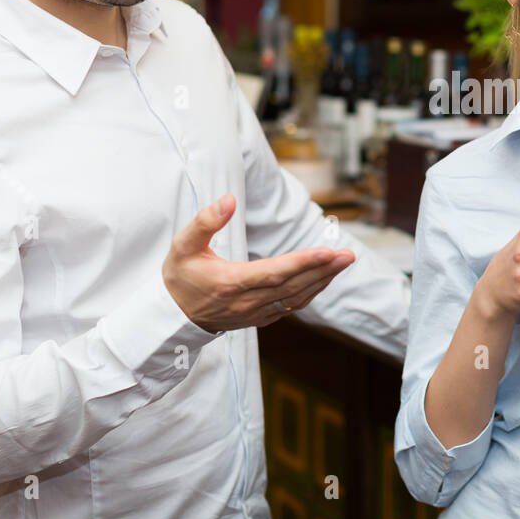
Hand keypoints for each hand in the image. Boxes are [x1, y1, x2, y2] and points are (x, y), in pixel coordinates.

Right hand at [162, 194, 355, 332]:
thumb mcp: (182, 246)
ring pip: (296, 298)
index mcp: (229, 283)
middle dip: (323, 270)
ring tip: (343, 262)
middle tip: (348, 255)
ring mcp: (255, 313)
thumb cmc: (179, 278)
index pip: (273, 273)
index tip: (327, 251)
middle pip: (292, 286)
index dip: (302, 263)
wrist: (171, 318)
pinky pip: (291, 306)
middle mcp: (246, 302)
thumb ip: (205, 222)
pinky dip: (311, 291)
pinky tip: (325, 278)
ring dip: (322, 281)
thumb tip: (228, 200)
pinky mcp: (260, 317)